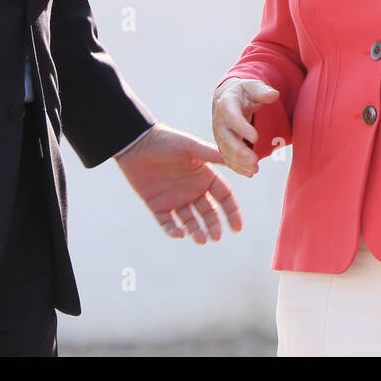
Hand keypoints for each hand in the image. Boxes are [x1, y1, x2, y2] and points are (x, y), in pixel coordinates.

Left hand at [116, 124, 242, 243]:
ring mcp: (175, 199)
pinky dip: (173, 231)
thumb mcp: (192, 147)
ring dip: (196, 231)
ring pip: (189, 221)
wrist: (136, 143)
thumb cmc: (166, 141)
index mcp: (204, 176)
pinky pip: (167, 223)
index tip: (237, 227)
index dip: (232, 212)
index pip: (223, 197)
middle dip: (213, 226)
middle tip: (216, 237)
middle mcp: (192, 190)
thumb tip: (244, 160)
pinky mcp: (157, 205)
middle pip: (208, 213)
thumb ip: (214, 155)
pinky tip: (180, 234)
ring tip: (201, 240)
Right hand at [211, 78, 279, 176]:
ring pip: (226, 151)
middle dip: (239, 152)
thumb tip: (274, 94)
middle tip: (254, 162)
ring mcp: (219, 135)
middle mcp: (219, 121)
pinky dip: (236, 166)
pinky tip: (248, 173)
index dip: (242, 128)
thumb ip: (262, 91)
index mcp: (226, 104)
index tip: (255, 137)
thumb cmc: (243, 93)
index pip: (232, 117)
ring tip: (254, 170)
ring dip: (239, 162)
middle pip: (227, 138)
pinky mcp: (222, 144)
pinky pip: (227, 157)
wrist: (227, 98)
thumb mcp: (253, 87)